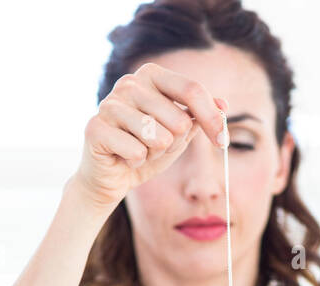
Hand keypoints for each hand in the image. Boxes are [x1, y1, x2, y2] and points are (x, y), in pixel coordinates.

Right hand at [72, 61, 227, 212]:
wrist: (110, 177)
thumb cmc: (146, 150)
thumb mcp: (178, 134)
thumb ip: (198, 117)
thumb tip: (223, 105)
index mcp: (151, 75)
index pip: (192, 91)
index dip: (212, 118)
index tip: (223, 142)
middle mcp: (129, 83)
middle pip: (178, 119)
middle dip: (173, 144)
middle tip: (154, 147)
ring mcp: (110, 104)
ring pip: (158, 137)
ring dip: (154, 154)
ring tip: (139, 151)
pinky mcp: (96, 128)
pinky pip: (136, 152)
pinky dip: (136, 163)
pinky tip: (124, 159)